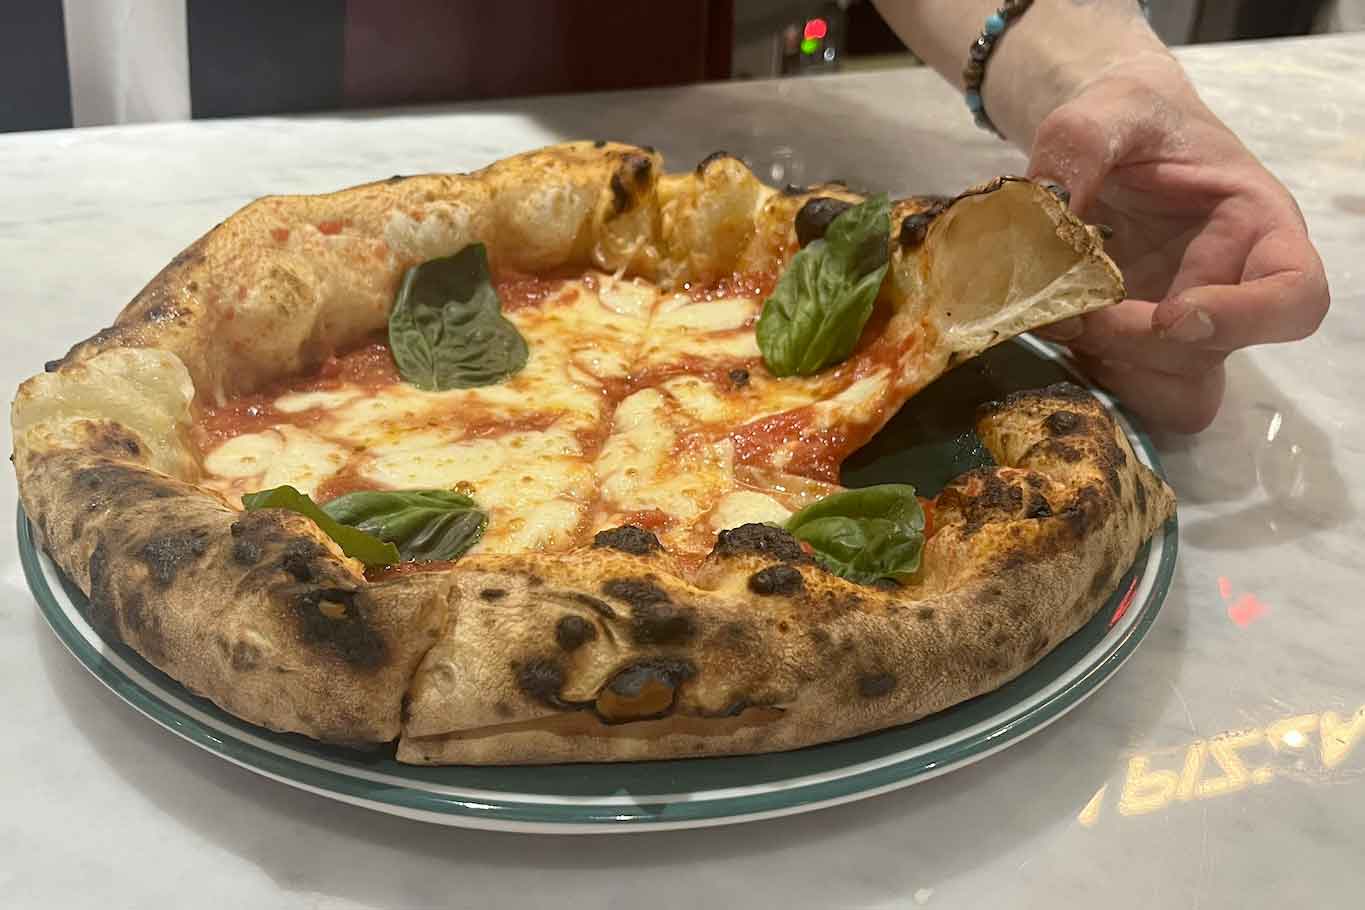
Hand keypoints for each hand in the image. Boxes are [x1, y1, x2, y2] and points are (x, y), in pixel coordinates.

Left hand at [1027, 54, 1328, 431]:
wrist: (1099, 139)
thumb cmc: (1127, 118)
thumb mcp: (1106, 109)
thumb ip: (1079, 145)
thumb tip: (1045, 205)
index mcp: (1255, 228)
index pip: (1295, 296)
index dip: (1246, 319)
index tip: (1174, 315)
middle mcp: (1228, 287)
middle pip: (1213, 359)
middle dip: (1136, 348)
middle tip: (1074, 313)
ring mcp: (1179, 325)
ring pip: (1170, 390)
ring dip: (1109, 369)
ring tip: (1055, 319)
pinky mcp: (1130, 343)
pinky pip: (1124, 385)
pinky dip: (1083, 370)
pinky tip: (1046, 326)